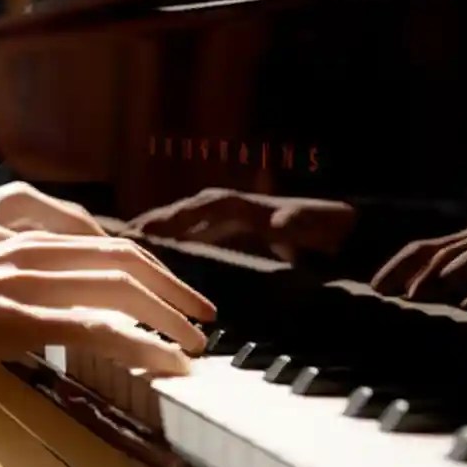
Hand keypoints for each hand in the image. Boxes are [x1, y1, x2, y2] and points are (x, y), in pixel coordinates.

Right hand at [0, 232, 216, 394]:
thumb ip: (16, 300)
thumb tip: (46, 326)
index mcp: (21, 245)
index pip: (104, 247)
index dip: (149, 270)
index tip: (174, 296)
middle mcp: (30, 254)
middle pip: (124, 261)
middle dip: (172, 290)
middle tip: (203, 318)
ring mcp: (25, 283)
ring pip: (119, 290)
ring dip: (166, 319)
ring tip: (193, 346)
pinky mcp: (16, 318)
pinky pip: (95, 328)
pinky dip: (140, 344)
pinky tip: (162, 362)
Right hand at [126, 188, 355, 261]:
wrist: (344, 233)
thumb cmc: (329, 228)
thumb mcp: (318, 224)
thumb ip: (298, 221)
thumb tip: (279, 221)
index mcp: (248, 205)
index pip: (204, 207)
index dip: (177, 217)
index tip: (150, 229)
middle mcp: (234, 209)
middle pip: (186, 212)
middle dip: (155, 222)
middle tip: (122, 238)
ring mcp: (232, 221)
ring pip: (187, 223)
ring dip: (160, 232)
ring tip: (128, 248)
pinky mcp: (233, 236)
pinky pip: (197, 237)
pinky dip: (175, 244)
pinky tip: (157, 261)